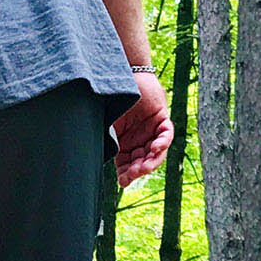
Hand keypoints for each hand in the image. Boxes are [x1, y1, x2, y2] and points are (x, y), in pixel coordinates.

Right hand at [112, 71, 173, 187]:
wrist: (120, 77)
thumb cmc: (110, 100)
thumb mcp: (105, 124)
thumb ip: (105, 139)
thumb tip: (93, 159)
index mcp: (125, 144)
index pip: (127, 164)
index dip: (126, 174)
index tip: (123, 182)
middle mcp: (140, 140)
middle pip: (143, 161)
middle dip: (139, 170)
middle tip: (134, 174)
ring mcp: (152, 131)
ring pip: (157, 152)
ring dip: (152, 160)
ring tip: (145, 167)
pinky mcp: (162, 119)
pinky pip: (167, 134)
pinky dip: (163, 142)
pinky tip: (155, 147)